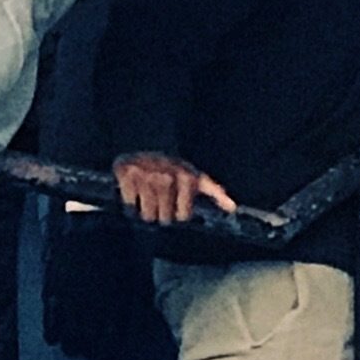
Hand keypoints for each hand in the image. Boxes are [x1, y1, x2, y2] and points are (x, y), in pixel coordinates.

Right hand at [112, 151, 234, 225]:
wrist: (145, 140)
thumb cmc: (173, 165)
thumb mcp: (196, 175)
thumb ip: (215, 193)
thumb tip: (232, 208)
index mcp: (186, 178)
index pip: (183, 216)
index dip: (179, 212)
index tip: (177, 205)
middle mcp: (166, 179)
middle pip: (164, 219)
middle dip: (162, 212)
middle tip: (161, 199)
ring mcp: (146, 178)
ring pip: (147, 215)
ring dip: (147, 210)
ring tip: (149, 196)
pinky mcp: (127, 176)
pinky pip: (129, 205)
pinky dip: (131, 201)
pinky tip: (136, 190)